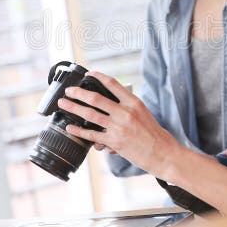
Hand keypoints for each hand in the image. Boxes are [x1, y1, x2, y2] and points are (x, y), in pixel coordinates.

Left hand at [58, 71, 181, 177]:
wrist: (163, 153)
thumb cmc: (154, 135)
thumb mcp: (143, 114)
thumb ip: (127, 108)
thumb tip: (109, 107)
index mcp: (134, 102)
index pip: (113, 84)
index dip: (98, 77)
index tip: (89, 73)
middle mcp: (125, 112)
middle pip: (96, 98)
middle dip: (79, 93)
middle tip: (69, 91)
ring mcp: (119, 127)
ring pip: (90, 114)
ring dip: (74, 108)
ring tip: (63, 104)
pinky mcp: (114, 142)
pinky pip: (92, 134)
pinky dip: (79, 130)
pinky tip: (70, 127)